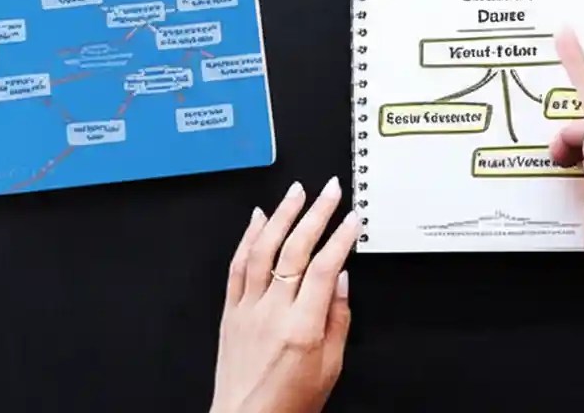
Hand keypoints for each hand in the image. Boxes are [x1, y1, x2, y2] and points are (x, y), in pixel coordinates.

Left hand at [211, 178, 360, 412]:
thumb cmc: (289, 402)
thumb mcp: (330, 367)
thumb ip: (338, 320)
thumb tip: (342, 280)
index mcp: (302, 327)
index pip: (325, 268)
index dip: (341, 238)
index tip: (353, 219)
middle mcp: (272, 312)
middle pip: (295, 250)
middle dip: (316, 214)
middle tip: (330, 191)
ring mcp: (248, 309)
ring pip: (263, 249)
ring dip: (281, 215)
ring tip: (296, 192)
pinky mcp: (230, 311)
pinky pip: (237, 267)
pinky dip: (248, 238)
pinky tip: (258, 218)